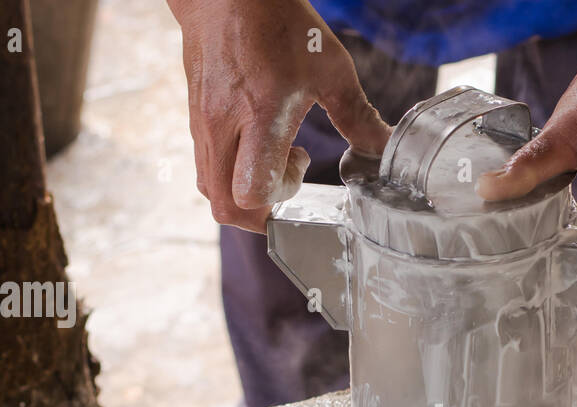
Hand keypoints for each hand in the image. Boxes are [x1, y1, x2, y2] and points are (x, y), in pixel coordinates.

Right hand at [168, 0, 389, 231]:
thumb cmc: (279, 25)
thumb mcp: (331, 68)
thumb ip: (357, 116)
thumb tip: (382, 148)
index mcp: (260, 114)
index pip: (251, 190)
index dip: (280, 198)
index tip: (301, 168)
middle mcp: (224, 126)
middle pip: (226, 206)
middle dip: (260, 212)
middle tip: (285, 181)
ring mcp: (203, 125)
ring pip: (211, 190)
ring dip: (243, 193)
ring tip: (271, 158)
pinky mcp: (194, 121)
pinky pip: (204, 168)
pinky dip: (230, 173)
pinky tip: (256, 144)